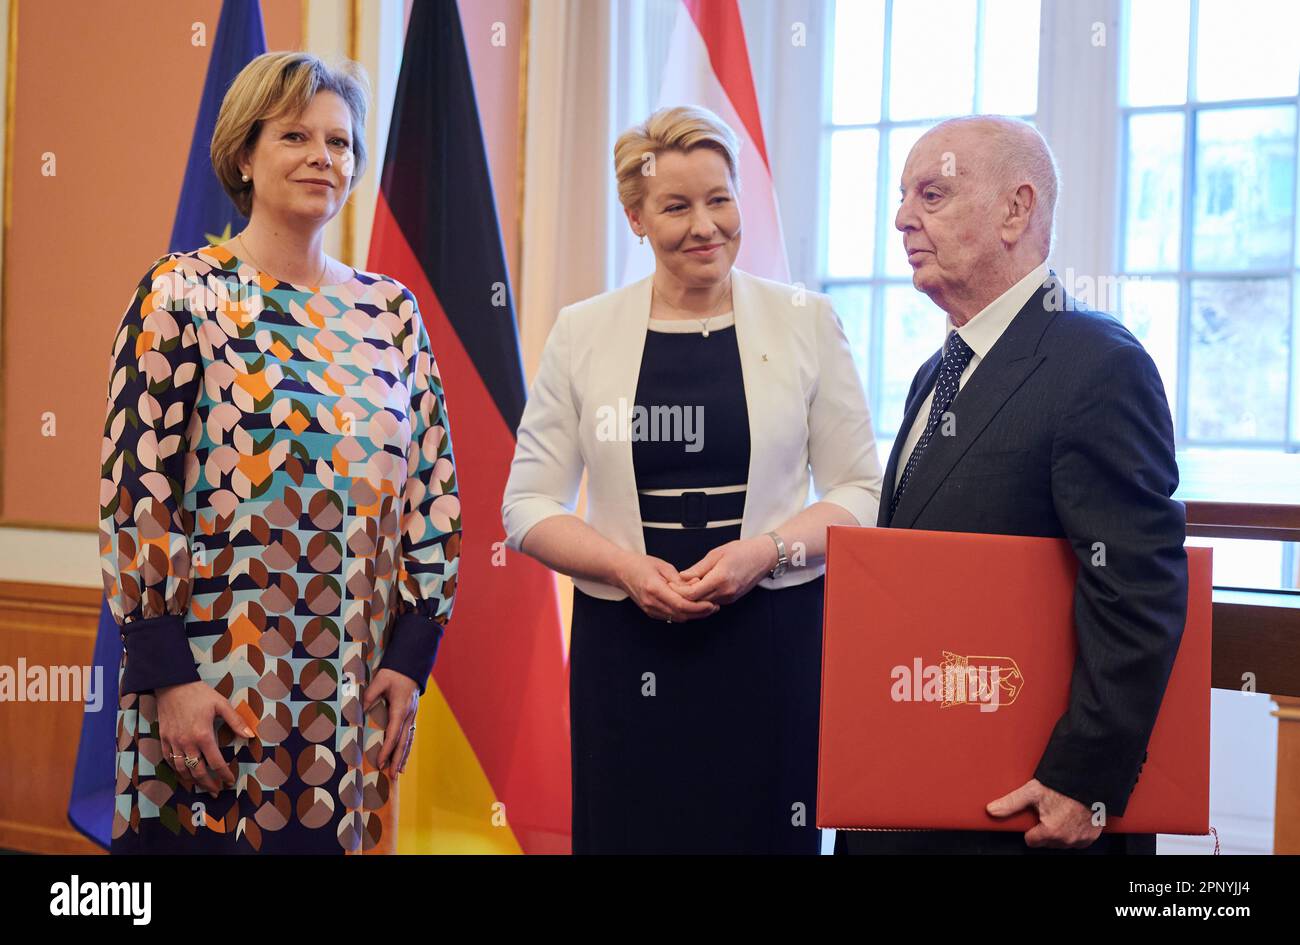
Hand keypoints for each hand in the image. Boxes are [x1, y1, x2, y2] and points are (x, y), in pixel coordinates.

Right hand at [155, 680, 253, 796]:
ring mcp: (173, 742)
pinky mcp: (164, 739)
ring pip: (182, 769)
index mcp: (203, 735)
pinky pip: (169, 760)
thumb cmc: (199, 694)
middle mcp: (187, 743)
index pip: (216, 762)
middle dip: (209, 784)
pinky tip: (184, 774)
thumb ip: (235, 721)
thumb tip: (250, 735)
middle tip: (216, 791)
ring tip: (201, 787)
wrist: (172, 684)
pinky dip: (177, 770)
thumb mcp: (221, 704)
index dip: (224, 774)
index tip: (230, 781)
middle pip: (198, 771)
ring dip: (192, 781)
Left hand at [363, 668, 419, 781]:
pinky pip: (409, 735)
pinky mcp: (411, 715)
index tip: (379, 762)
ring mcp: (412, 715)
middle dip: (398, 759)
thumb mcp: (380, 681)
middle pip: (404, 741)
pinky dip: (406, 748)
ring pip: (409, 740)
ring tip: (399, 772)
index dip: (387, 750)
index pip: (394, 733)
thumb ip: (369, 695)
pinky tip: (404, 757)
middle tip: (392, 776)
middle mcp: (409, 715)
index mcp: (401, 708)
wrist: (410, 665)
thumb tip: (358, 711)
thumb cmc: (394, 673)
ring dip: (404, 757)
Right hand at [614, 552, 717, 621]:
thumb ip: (680, 578)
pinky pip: (670, 616)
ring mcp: (650, 609)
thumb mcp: (662, 566)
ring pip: (677, 618)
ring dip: (693, 615)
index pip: (680, 604)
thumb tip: (696, 584)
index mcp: (654, 588)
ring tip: (706, 607)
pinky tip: (692, 608)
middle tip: (714, 607)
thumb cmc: (639, 564)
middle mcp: (651, 602)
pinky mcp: (650, 612)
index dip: (698, 607)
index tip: (710, 604)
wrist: (620, 571)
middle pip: (680, 614)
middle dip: (699, 613)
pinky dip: (683, 614)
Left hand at [671, 538, 777, 605]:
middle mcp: (725, 592)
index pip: (693, 593)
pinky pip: (713, 601)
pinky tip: (699, 588)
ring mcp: (730, 597)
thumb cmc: (742, 551)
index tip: (671, 585)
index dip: (679, 591)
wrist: (763, 557)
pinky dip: (703, 597)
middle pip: (696, 602)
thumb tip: (682, 577)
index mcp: (720, 578)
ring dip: (693, 598)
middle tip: (673, 587)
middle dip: (683, 596)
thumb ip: (698, 568)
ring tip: (685, 586)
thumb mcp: (716, 554)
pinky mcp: (732, 599)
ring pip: (704, 604)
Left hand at [986, 778, 1103, 848]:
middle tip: (1048, 811)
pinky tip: (1072, 817)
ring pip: (1062, 842)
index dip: (1030, 829)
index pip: (1031, 841)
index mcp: (1050, 831)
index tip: (1034, 818)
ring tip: (1060, 812)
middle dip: (1045, 829)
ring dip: (1060, 831)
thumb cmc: (1063, 785)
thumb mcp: (1033, 791)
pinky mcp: (1091, 836)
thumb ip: (1011, 803)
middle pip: (1047, 842)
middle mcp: (1066, 839)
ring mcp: (1080, 839)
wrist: (1088, 780)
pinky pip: (1078, 841)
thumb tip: (992, 810)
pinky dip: (1074, 832)